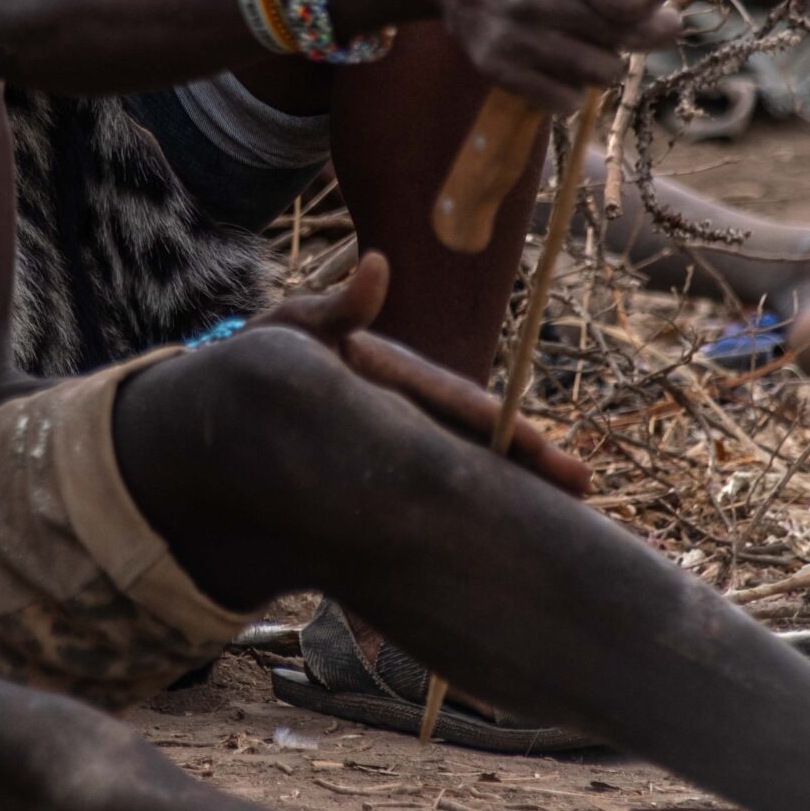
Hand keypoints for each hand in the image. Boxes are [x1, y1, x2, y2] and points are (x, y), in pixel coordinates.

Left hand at [250, 252, 589, 496]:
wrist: (227, 405)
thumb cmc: (266, 360)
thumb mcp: (293, 330)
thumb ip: (335, 308)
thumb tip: (377, 264)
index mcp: (397, 374)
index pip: (458, 399)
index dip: (503, 425)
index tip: (541, 449)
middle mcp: (410, 408)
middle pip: (475, 436)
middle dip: (528, 462)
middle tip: (582, 486)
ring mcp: (401, 441)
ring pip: (463, 467)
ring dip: (509, 492)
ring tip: (563, 522)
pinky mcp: (386, 472)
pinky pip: (434, 491)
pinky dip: (469, 512)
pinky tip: (498, 546)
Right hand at [342, 0, 677, 114]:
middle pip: (621, 38)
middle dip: (646, 29)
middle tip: (641, 19)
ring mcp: (507, 33)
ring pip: (599, 75)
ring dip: (609, 58)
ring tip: (596, 36)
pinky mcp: (492, 65)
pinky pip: (563, 101)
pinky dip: (574, 86)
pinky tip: (564, 57)